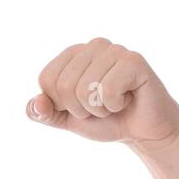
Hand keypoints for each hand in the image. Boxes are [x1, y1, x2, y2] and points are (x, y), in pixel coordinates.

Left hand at [27, 38, 178, 150]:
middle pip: (63, 85)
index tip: (81, 105)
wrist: (144, 132)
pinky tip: (127, 99)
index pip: (46, 79)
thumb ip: (45, 113)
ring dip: (98, 109)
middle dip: (79, 109)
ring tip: (114, 103)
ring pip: (84, 89)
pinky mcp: (134, 60)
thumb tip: (34, 104)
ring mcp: (115, 50)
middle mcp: (94, 46)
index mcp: (73, 54)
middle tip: (100, 106)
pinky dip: (114, 105)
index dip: (60, 104)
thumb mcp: (68, 120)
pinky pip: (107, 90)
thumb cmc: (107, 121)